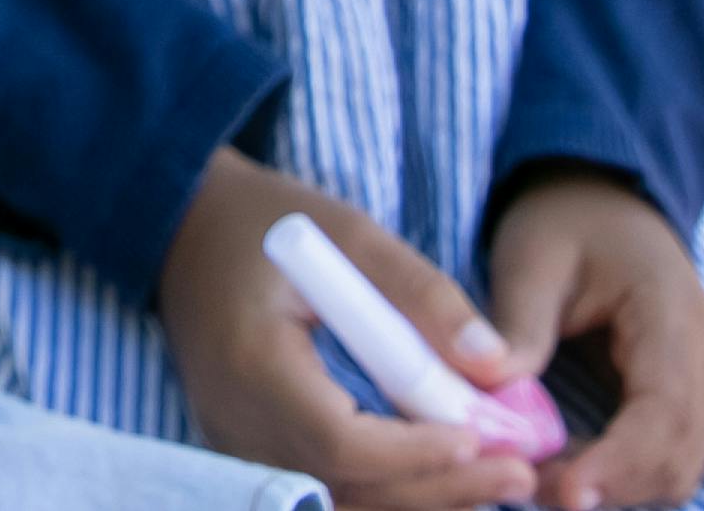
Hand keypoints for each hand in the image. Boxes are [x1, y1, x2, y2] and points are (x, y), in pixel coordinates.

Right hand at [159, 149, 539, 509]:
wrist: (183, 224)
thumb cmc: (265, 220)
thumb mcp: (347, 231)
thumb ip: (420, 291)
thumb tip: (496, 361)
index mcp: (254, 362)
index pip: (339, 440)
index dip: (415, 453)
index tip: (481, 437)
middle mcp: (236, 420)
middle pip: (346, 488)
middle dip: (440, 490)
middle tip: (521, 475)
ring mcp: (237, 442)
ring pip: (338, 502)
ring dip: (419, 501)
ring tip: (497, 484)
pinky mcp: (249, 448)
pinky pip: (324, 489)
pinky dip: (385, 492)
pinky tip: (442, 481)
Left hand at [487, 170, 703, 509]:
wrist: (604, 198)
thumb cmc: (566, 219)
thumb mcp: (531, 256)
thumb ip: (520, 323)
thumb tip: (492, 386)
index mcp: (672, 319)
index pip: (664, 413)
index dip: (620, 463)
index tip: (566, 491)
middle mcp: (700, 363)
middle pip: (677, 458)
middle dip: (610, 485)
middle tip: (527, 488)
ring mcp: (695, 385)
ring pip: (673, 469)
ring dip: (613, 487)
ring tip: (535, 482)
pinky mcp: (674, 400)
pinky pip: (659, 457)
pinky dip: (616, 475)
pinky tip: (558, 471)